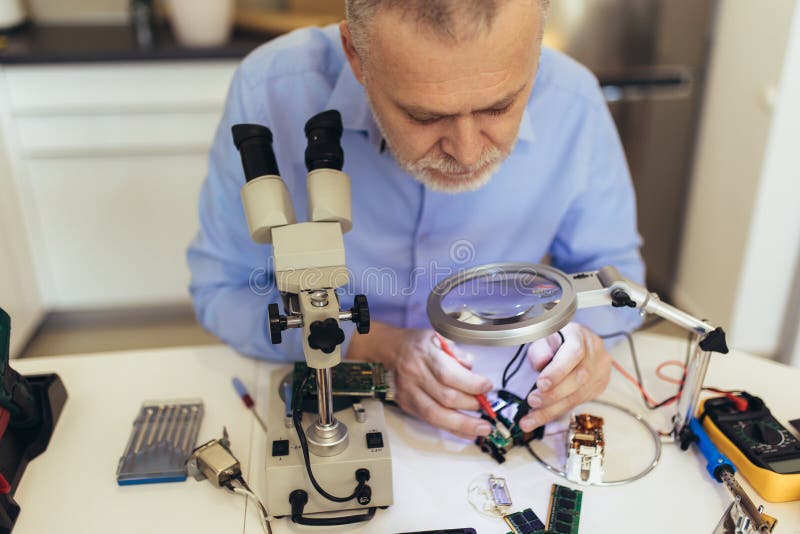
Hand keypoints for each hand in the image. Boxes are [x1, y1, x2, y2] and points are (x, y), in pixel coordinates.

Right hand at [346, 321, 493, 438]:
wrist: (390, 350)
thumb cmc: (418, 344)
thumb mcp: (439, 338)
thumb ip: (458, 354)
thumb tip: (473, 372)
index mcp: (425, 355)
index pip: (449, 374)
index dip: (471, 384)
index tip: (486, 387)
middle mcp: (415, 375)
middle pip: (445, 397)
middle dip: (471, 405)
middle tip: (486, 407)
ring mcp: (409, 392)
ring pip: (436, 415)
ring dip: (462, 425)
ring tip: (481, 429)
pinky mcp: (407, 405)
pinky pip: (430, 421)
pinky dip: (451, 428)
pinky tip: (466, 432)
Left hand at [517, 322, 611, 431]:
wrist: (570, 342)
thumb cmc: (552, 340)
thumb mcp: (540, 338)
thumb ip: (539, 349)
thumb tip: (541, 364)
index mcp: (579, 335)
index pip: (574, 354)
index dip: (558, 371)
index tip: (540, 385)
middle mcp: (595, 352)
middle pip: (579, 379)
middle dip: (553, 395)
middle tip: (532, 402)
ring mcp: (601, 369)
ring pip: (579, 395)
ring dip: (553, 410)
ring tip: (530, 420)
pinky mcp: (600, 385)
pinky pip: (580, 402)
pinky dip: (560, 411)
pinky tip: (543, 417)